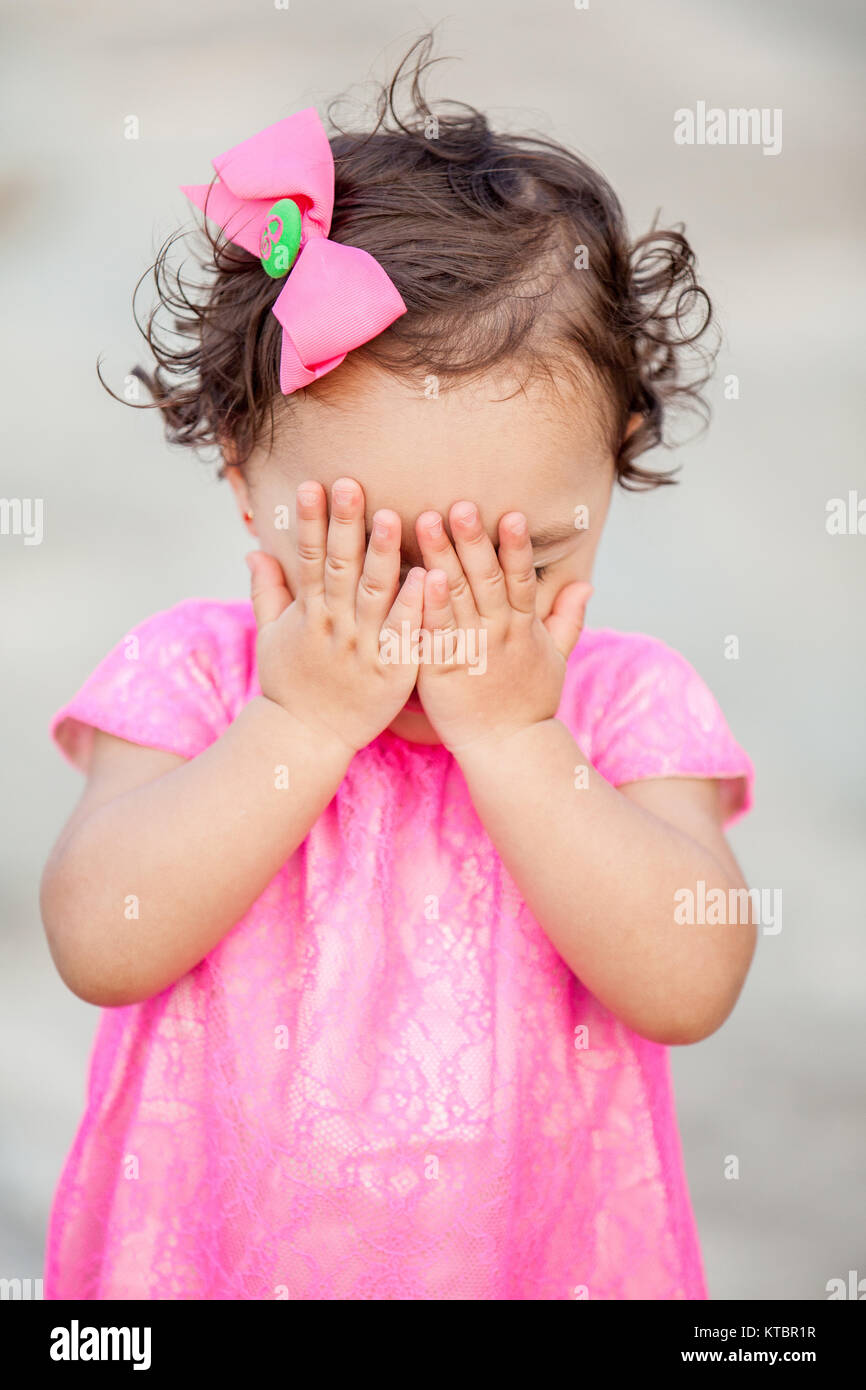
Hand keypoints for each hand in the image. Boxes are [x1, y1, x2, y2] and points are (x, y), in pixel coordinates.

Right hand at [247, 478, 423, 755]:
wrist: (306, 739)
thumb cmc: (291, 685)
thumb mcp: (271, 637)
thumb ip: (267, 592)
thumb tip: (254, 551)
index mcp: (308, 613)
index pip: (307, 558)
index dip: (309, 521)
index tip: (313, 485)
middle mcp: (334, 626)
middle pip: (339, 568)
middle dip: (345, 525)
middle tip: (352, 485)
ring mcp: (363, 649)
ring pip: (374, 595)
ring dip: (383, 556)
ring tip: (394, 518)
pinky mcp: (391, 672)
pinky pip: (405, 635)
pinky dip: (415, 606)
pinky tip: (429, 576)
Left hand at [414, 502, 592, 753]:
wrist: (507, 749)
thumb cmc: (528, 703)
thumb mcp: (556, 660)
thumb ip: (568, 619)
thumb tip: (586, 585)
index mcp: (522, 627)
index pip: (521, 578)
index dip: (517, 547)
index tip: (511, 514)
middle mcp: (497, 633)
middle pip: (486, 579)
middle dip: (473, 540)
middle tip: (460, 505)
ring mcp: (469, 650)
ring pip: (456, 597)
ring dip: (442, 558)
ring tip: (426, 522)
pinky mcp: (441, 668)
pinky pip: (435, 632)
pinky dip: (430, 605)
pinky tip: (421, 578)